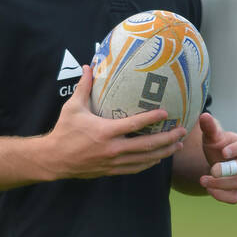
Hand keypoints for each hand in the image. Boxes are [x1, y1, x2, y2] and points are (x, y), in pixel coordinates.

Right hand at [42, 65, 186, 179]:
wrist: (54, 159)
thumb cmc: (64, 131)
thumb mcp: (72, 107)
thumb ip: (84, 86)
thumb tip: (90, 66)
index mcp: (105, 132)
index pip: (134, 125)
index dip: (152, 119)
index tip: (166, 113)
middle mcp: (112, 149)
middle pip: (147, 145)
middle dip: (167, 139)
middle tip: (182, 131)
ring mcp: (113, 162)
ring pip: (145, 160)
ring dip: (164, 152)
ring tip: (178, 146)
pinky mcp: (111, 170)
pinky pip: (136, 168)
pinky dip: (150, 163)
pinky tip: (159, 158)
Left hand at [198, 113, 236, 203]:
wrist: (219, 161)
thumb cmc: (217, 146)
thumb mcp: (212, 137)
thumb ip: (209, 128)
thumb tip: (204, 116)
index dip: (236, 149)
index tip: (223, 152)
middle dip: (228, 170)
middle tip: (212, 170)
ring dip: (221, 184)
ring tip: (202, 180)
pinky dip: (223, 196)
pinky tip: (209, 190)